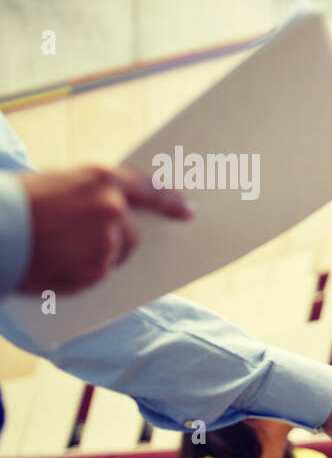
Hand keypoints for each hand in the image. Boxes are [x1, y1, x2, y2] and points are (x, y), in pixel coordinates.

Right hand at [16, 165, 192, 293]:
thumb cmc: (16, 202)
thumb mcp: (58, 183)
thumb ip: (93, 195)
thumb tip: (123, 215)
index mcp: (102, 180)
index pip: (149, 191)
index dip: (170, 202)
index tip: (188, 212)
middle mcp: (111, 210)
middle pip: (132, 235)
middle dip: (117, 240)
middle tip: (84, 238)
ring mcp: (105, 243)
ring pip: (113, 257)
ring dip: (94, 257)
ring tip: (56, 248)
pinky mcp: (94, 271)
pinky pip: (96, 277)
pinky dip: (79, 274)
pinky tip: (52, 263)